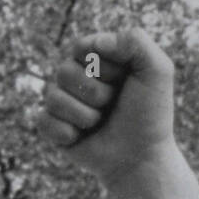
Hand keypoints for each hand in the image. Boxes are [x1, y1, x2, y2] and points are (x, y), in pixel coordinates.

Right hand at [38, 28, 175, 186]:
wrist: (141, 158)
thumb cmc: (150, 114)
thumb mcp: (157, 70)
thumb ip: (134, 41)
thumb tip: (93, 43)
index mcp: (98, 59)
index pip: (81, 48)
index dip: (102, 66)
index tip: (124, 80)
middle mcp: (77, 77)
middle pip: (64, 71)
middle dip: (95, 93)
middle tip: (113, 104)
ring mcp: (63, 102)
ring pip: (53, 96)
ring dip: (84, 114)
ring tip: (100, 122)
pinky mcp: (52, 126)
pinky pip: (42, 120)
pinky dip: (66, 132)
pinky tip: (81, 138)